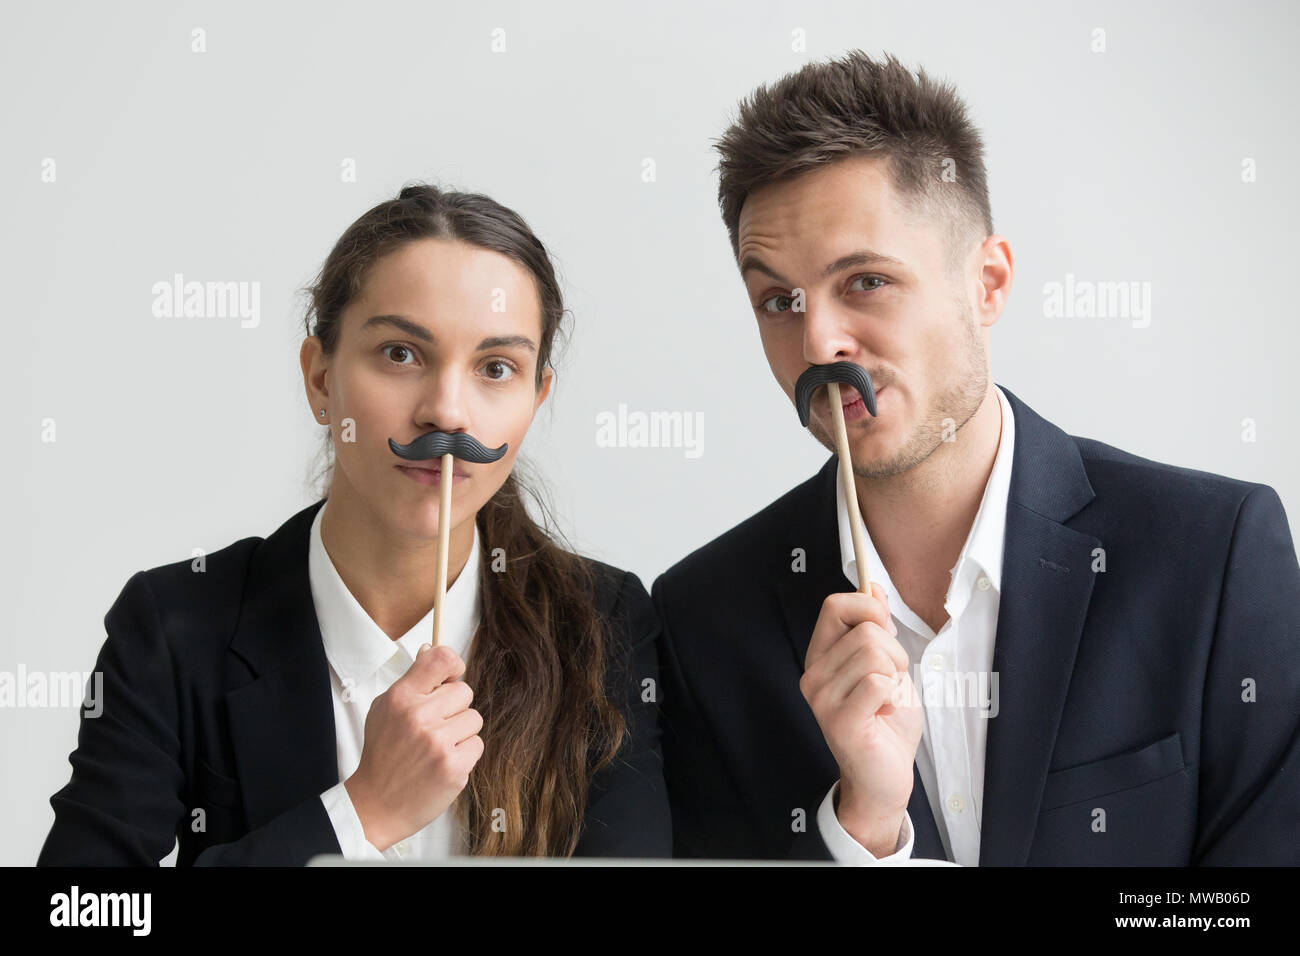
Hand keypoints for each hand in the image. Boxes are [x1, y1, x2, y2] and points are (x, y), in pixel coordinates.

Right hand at [344, 643, 483, 850]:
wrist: (377, 805)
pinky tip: (443, 763)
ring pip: (474, 719)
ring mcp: (438, 743)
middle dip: (455, 708)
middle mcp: (419, 717)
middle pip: (465, 691)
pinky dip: (465, 754)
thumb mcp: (385, 709)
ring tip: (437, 747)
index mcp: (401, 698)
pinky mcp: (454, 767)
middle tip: (435, 726)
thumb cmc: (383, 755)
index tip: (451, 677)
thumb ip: (412, 680)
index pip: (441, 659)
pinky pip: (477, 744)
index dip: (453, 665)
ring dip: (461, 732)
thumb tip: (432, 648)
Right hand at [800, 583, 921, 853]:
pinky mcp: (839, 720)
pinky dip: (895, 695)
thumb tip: (874, 588)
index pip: (835, 606)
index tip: (885, 631)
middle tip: (890, 683)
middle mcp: (813, 674)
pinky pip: (879, 682)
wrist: (885, 777)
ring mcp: (822, 698)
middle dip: (894, 652)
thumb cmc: (886, 722)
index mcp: (821, 657)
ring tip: (887, 700)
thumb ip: (876, 629)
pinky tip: (885, 715)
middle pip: (865, 630)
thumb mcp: (887, 665)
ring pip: (874, 654)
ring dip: (896, 676)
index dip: (868, 608)